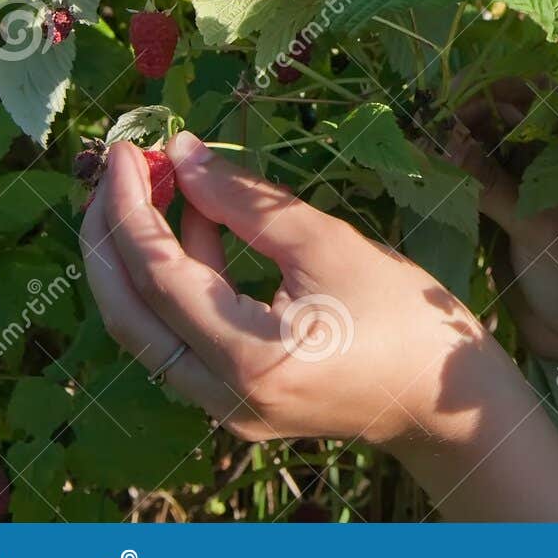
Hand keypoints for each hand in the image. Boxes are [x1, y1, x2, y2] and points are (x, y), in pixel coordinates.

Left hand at [79, 131, 503, 454]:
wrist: (443, 398)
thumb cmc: (406, 315)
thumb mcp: (331, 243)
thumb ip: (249, 202)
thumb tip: (186, 153)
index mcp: (249, 359)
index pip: (159, 276)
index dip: (133, 206)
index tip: (129, 149)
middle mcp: (219, 397)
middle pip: (129, 312)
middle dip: (114, 234)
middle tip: (124, 166)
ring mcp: (222, 408)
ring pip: (148, 328)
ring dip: (141, 256)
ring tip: (161, 183)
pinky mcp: (233, 401)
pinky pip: (181, 338)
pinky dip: (177, 282)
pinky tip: (196, 227)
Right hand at [441, 116, 557, 362]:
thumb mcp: (538, 225)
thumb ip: (492, 185)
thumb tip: (447, 142)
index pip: (537, 95)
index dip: (498, 88)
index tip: (456, 98)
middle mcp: (547, 160)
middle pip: (502, 119)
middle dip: (465, 116)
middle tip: (426, 128)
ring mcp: (523, 187)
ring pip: (483, 150)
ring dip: (453, 145)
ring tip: (417, 147)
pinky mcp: (501, 216)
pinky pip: (472, 185)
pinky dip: (450, 177)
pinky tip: (423, 175)